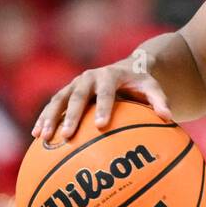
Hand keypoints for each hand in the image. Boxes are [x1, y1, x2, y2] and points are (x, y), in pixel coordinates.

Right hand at [32, 57, 172, 144]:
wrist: (127, 68)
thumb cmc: (141, 83)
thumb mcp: (153, 88)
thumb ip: (159, 101)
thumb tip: (168, 117)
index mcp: (109, 76)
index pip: (106, 93)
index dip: (103, 108)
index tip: (101, 126)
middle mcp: (88, 77)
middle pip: (77, 97)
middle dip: (71, 116)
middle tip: (67, 136)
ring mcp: (74, 84)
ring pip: (58, 100)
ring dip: (49, 118)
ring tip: (42, 138)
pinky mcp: (66, 91)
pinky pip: (53, 106)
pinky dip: (44, 119)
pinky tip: (37, 137)